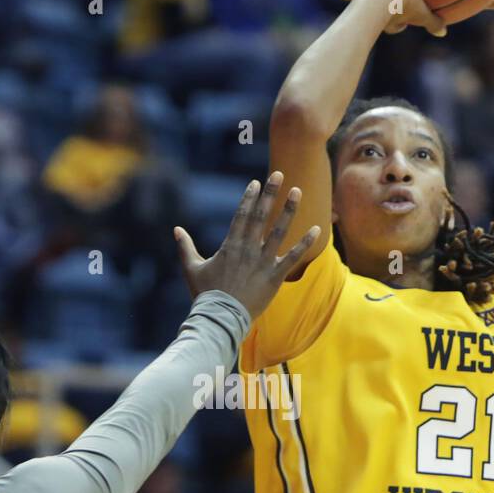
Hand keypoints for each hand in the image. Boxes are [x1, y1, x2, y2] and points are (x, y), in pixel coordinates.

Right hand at [174, 172, 319, 318]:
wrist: (221, 318)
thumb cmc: (205, 295)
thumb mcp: (192, 269)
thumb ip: (185, 247)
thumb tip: (176, 229)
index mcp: (230, 246)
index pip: (242, 215)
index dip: (249, 197)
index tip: (257, 182)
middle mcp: (248, 249)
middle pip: (261, 216)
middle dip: (270, 194)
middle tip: (279, 174)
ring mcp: (262, 262)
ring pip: (279, 231)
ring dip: (289, 210)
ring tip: (297, 191)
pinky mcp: (275, 276)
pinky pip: (293, 257)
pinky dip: (305, 243)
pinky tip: (317, 229)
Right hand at [328, 0, 445, 35]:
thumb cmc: (401, 3)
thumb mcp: (421, 12)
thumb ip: (432, 22)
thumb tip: (444, 33)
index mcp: (383, 14)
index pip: (390, 23)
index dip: (397, 24)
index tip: (403, 21)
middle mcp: (365, 3)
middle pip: (360, 4)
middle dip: (361, 2)